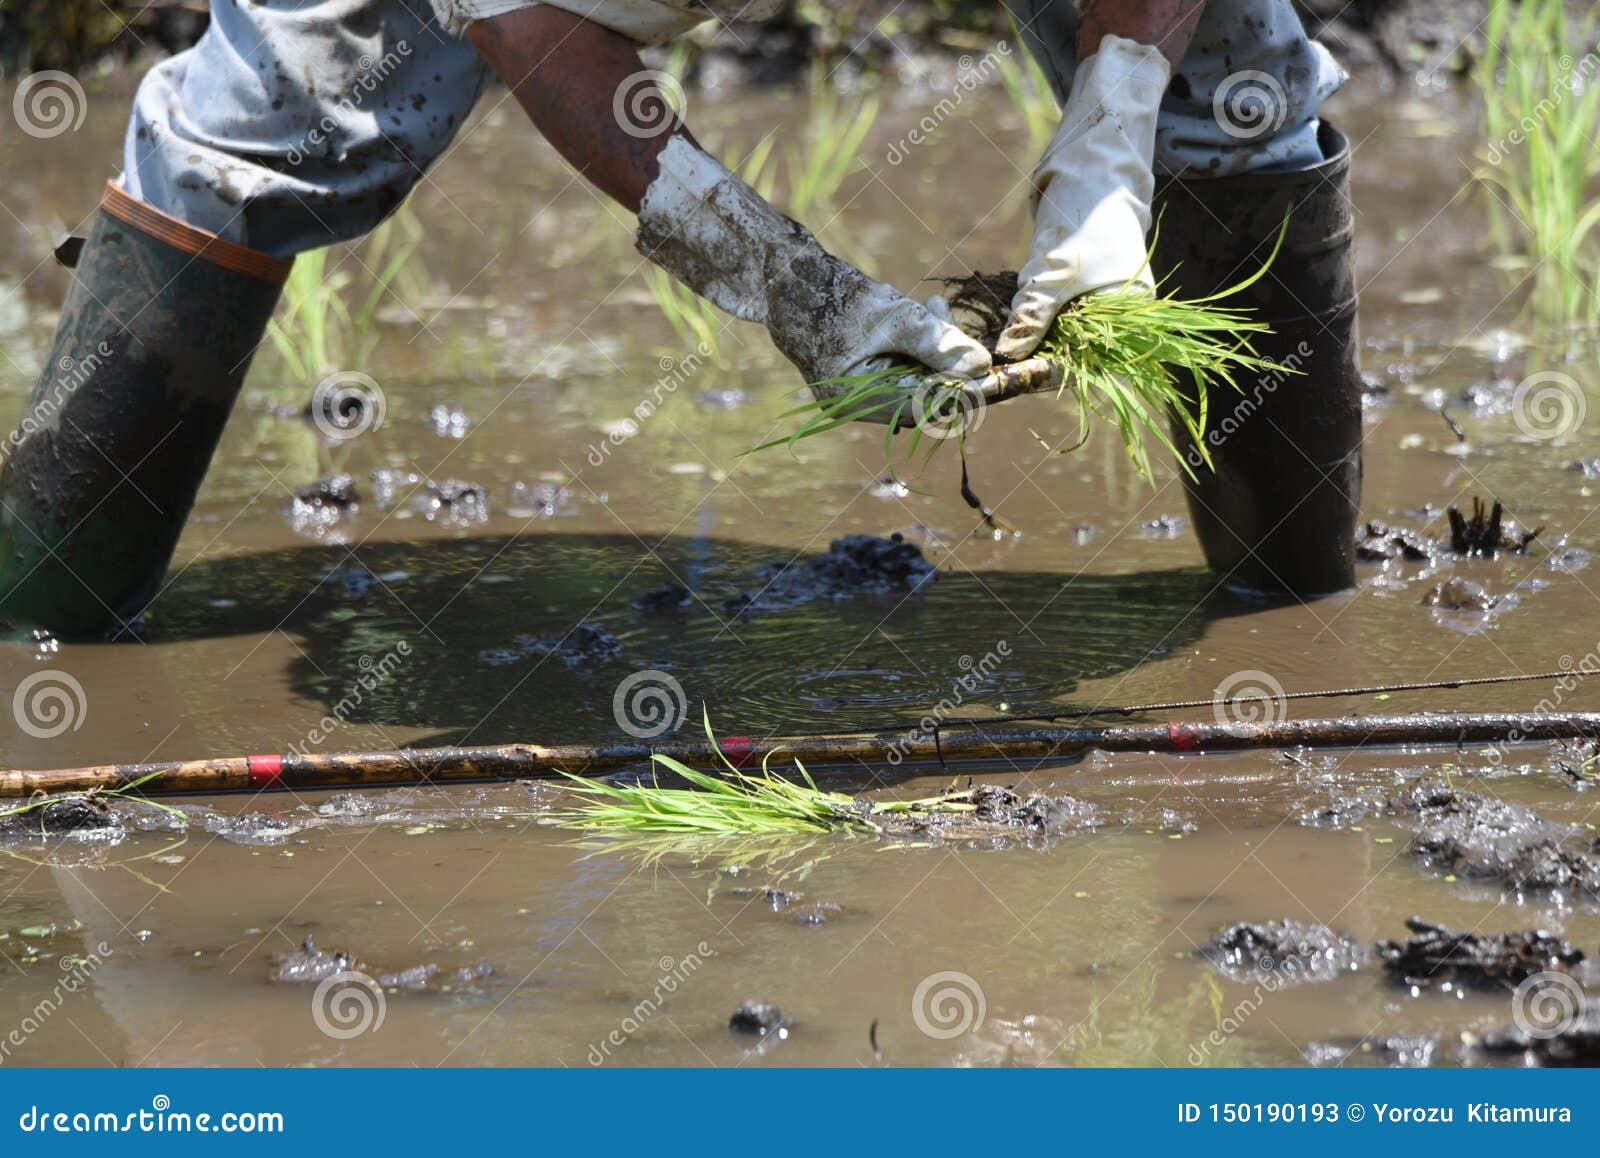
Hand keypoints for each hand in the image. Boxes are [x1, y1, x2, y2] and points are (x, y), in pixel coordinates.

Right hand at [636, 134, 989, 422]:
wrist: (784, 276)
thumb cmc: (832, 294)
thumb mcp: (890, 314)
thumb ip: (935, 343)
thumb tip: (982, 368)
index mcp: (856, 401)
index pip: (927, 407)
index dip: (969, 391)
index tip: (1005, 375)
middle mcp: (857, 406)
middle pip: (926, 397)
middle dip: (954, 366)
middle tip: (982, 343)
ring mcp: (858, 392)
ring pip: (919, 378)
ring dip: (939, 348)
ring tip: (940, 309)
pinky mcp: (863, 374)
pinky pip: (904, 365)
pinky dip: (921, 342)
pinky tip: (930, 311)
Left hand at [996, 35, 1169, 359]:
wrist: (1089, 163)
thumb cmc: (1084, 210)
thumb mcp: (1055, 267)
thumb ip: (1033, 313)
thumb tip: (1008, 356)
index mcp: (1132, 316)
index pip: (1087, 361)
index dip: (1044, 373)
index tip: (1003, 383)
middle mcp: (1116, 316)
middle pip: (1069, 354)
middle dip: (1027, 364)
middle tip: (982, 379)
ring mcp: (1093, 303)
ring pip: (1053, 338)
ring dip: (1020, 348)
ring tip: (981, 362)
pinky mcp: (1070, 291)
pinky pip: (1044, 317)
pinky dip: (1021, 325)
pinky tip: (991, 337)